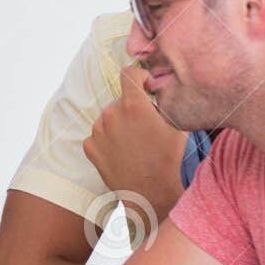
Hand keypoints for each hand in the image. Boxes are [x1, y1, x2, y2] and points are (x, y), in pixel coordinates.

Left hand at [84, 63, 187, 220]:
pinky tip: (123, 153)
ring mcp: (97, 130)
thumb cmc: (168, 158)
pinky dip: (108, 140)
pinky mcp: (89, 146)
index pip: (129, 72)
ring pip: (109, 118)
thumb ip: (163, 101)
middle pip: (121, 100)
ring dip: (120, 125)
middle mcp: (111, 113)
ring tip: (135, 144)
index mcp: (133, 105)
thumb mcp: (175, 124)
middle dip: (133, 108)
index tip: (146, 86)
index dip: (140, 76)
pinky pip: (99, 135)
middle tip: (146, 128)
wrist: (150, 192)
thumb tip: (155, 88)